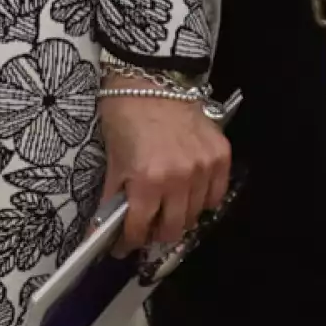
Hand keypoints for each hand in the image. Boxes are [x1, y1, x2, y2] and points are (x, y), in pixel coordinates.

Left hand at [99, 89, 232, 253]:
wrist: (151, 78)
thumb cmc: (125, 115)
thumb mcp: (113, 158)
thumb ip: (114, 196)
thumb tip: (104, 228)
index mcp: (147, 181)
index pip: (139, 228)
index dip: (128, 242)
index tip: (124, 247)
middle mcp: (179, 179)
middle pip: (172, 229)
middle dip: (155, 234)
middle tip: (146, 229)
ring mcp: (203, 168)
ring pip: (195, 216)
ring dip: (178, 218)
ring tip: (166, 209)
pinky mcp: (221, 156)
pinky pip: (216, 194)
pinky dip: (203, 200)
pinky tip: (190, 194)